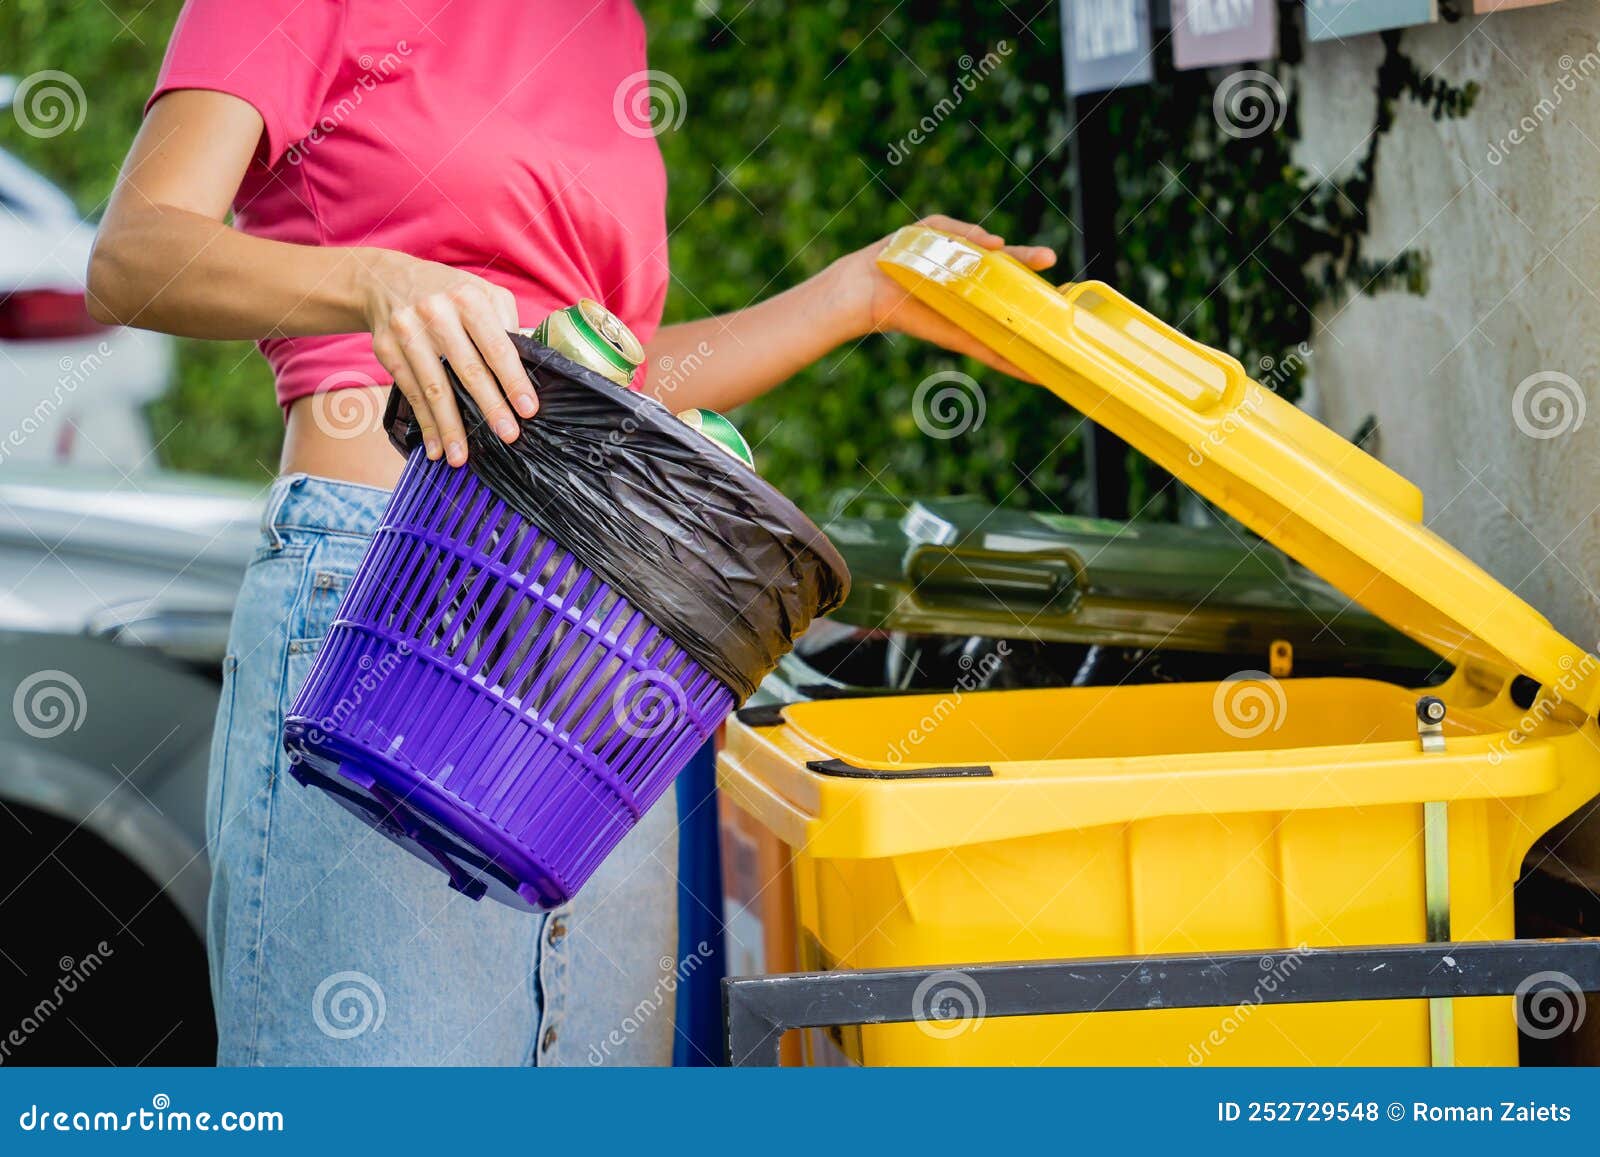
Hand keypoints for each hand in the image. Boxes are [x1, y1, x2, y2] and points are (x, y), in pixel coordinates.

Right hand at [358, 249, 533, 464]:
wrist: (386, 279)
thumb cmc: (447, 293)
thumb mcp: (482, 292)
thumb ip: (506, 325)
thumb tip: (531, 367)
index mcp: (468, 298)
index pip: (497, 345)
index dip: (513, 380)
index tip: (528, 409)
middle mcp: (436, 312)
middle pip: (468, 369)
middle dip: (489, 407)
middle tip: (507, 436)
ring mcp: (408, 331)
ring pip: (434, 387)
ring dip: (449, 426)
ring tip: (462, 457)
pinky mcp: (387, 349)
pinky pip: (411, 392)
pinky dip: (425, 423)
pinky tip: (436, 446)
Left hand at [828, 215, 1056, 378]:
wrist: (867, 286)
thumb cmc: (897, 254)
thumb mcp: (933, 230)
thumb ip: (966, 233)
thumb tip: (998, 244)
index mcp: (970, 266)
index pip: (1007, 263)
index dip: (1029, 262)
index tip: (1052, 261)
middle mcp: (973, 295)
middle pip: (1016, 299)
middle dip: (1043, 303)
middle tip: (1070, 303)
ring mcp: (968, 318)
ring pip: (1010, 331)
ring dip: (1037, 341)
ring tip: (1065, 350)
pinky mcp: (958, 338)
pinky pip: (991, 353)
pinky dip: (1014, 365)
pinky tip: (1036, 375)